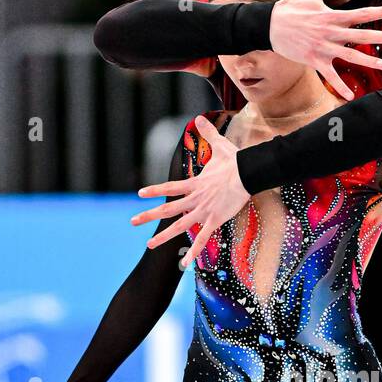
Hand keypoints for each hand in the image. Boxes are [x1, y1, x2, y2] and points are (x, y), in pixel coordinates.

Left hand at [131, 116, 247, 268]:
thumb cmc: (236, 161)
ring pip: (180, 226)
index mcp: (195, 184)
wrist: (248, 173)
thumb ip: (207, 133)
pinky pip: (202, 239)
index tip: (140, 194)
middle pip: (168, 209)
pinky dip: (194, 252)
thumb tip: (198, 117)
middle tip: (132, 221)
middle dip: (149, 215)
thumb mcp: (219, 146)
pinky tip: (185, 264)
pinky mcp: (215, 220)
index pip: (169, 188)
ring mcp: (204, 211)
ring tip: (149, 245)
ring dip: (164, 236)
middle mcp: (195, 199)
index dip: (154, 191)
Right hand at [269, 0, 381, 99]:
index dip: (379, 11)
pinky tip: (352, 96)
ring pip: (350, 57)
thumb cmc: (290, 7)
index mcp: (332, 15)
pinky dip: (340, 86)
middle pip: (361, 35)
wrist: (269, 26)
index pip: (361, 12)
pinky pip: (330, 76)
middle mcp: (330, 32)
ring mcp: (323, 48)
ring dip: (368, 61)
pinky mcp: (314, 61)